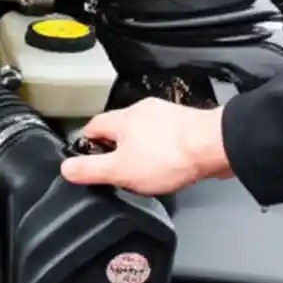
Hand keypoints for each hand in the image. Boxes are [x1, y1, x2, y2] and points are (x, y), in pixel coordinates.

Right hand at [60, 98, 232, 195]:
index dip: (87, 144)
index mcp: (121, 119)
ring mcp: (167, 116)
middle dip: (116, 148)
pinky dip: (164, 150)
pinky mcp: (188, 125)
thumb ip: (90, 170)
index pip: (92, 126)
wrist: (216, 146)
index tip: (87, 157)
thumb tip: (66, 168)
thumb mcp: (120, 170)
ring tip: (143, 170)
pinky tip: (168, 166)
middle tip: (116, 169)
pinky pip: (167, 137)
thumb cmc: (171, 156)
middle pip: (119, 129)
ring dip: (141, 148)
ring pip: (145, 132)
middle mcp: (143, 112)